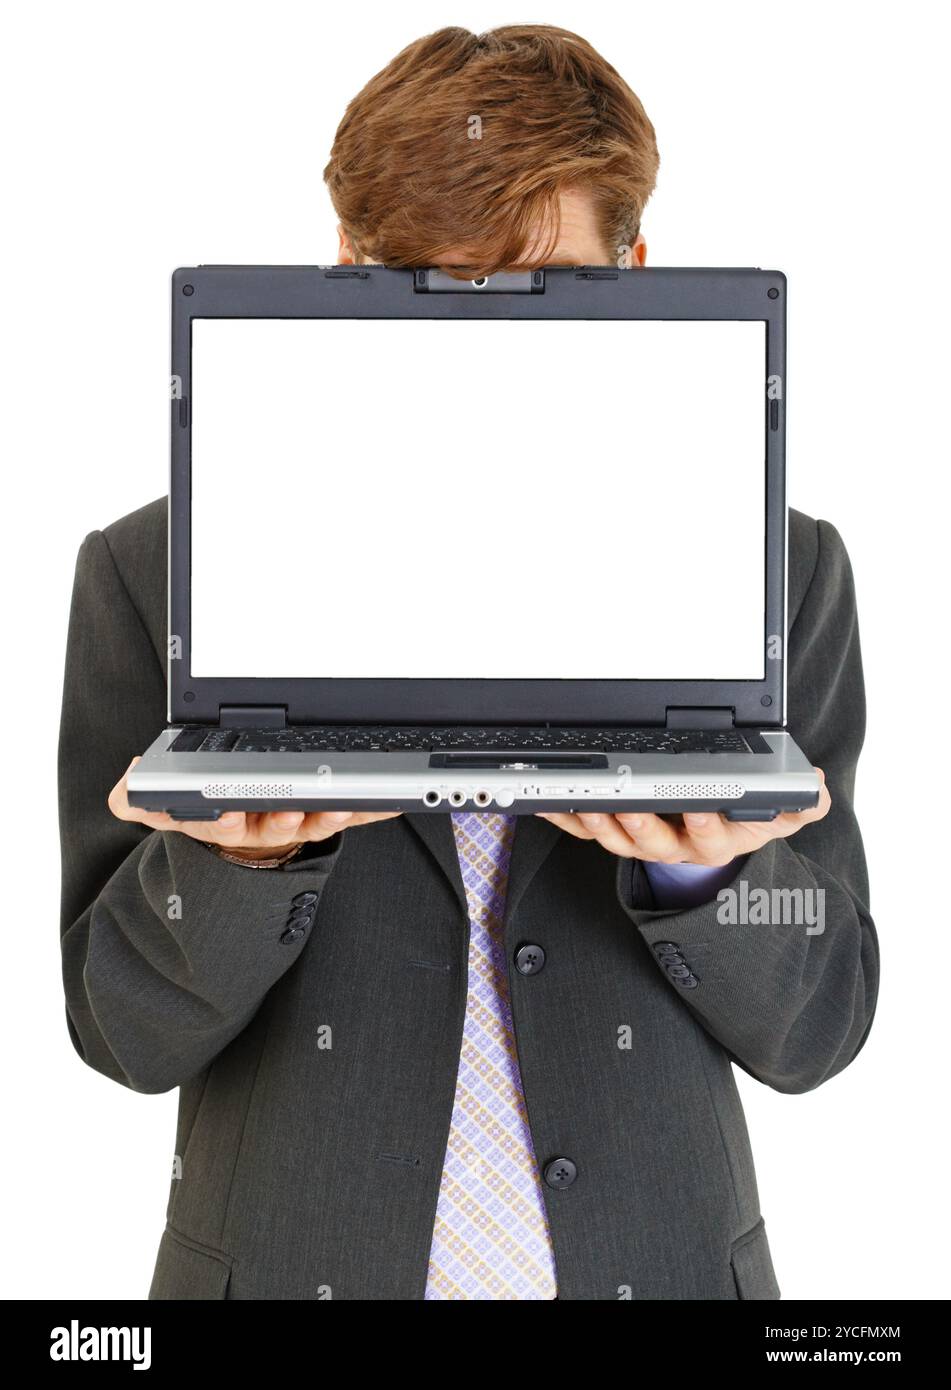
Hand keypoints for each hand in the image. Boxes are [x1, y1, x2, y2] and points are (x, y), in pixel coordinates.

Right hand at [109, 757, 400, 858]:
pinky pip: (349, 812)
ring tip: (341, 807)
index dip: (221, 821)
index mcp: (220, 820)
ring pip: (312, 822)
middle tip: (292, 813)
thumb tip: (128, 788)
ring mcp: (292, 822)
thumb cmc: (203, 804)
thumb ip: (136, 795)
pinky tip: (392, 803)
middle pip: (270, 827)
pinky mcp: (323, 813)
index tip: (229, 815)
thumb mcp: (159, 800)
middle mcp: (258, 826)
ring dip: (328, 817)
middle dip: (282, 822)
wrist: (237, 812)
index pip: (215, 822)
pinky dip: (371, 810)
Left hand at [536, 768, 830, 864]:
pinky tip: (548, 801)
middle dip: (637, 823)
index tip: (698, 804)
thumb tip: (815, 790)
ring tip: (581, 800)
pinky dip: (566, 816)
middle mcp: (678, 847)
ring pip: (617, 838)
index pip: (711, 834)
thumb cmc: (747, 816)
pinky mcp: (617, 835)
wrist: (721, 833)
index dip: (705, 821)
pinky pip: (588, 828)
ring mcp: (644, 844)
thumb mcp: (783, 812)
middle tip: (622, 802)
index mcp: (718, 840)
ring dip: (596, 821)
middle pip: (655, 841)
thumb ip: (803, 802)